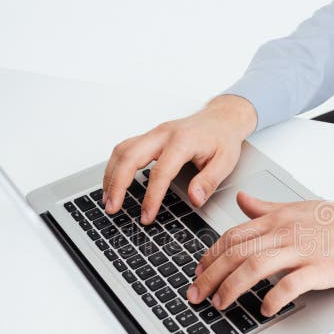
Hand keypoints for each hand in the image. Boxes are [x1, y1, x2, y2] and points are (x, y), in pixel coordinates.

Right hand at [102, 94, 256, 222]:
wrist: (222, 118)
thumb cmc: (222, 138)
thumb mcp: (225, 162)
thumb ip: (209, 181)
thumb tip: (195, 199)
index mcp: (182, 141)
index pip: (160, 172)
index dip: (151, 197)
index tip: (146, 216)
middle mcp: (163, 134)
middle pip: (130, 156)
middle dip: (117, 184)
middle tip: (113, 207)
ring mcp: (154, 133)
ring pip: (122, 150)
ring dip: (111, 175)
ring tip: (108, 199)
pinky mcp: (149, 136)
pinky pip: (125, 148)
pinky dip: (115, 166)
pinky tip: (113, 182)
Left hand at [186, 192, 333, 316]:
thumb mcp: (299, 208)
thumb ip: (266, 207)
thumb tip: (242, 200)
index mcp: (278, 219)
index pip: (233, 236)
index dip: (210, 256)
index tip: (198, 273)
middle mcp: (285, 232)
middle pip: (236, 253)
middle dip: (210, 276)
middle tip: (196, 295)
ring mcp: (303, 250)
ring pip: (255, 266)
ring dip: (232, 288)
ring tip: (220, 304)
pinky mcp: (321, 268)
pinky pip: (290, 284)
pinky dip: (273, 298)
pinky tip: (263, 309)